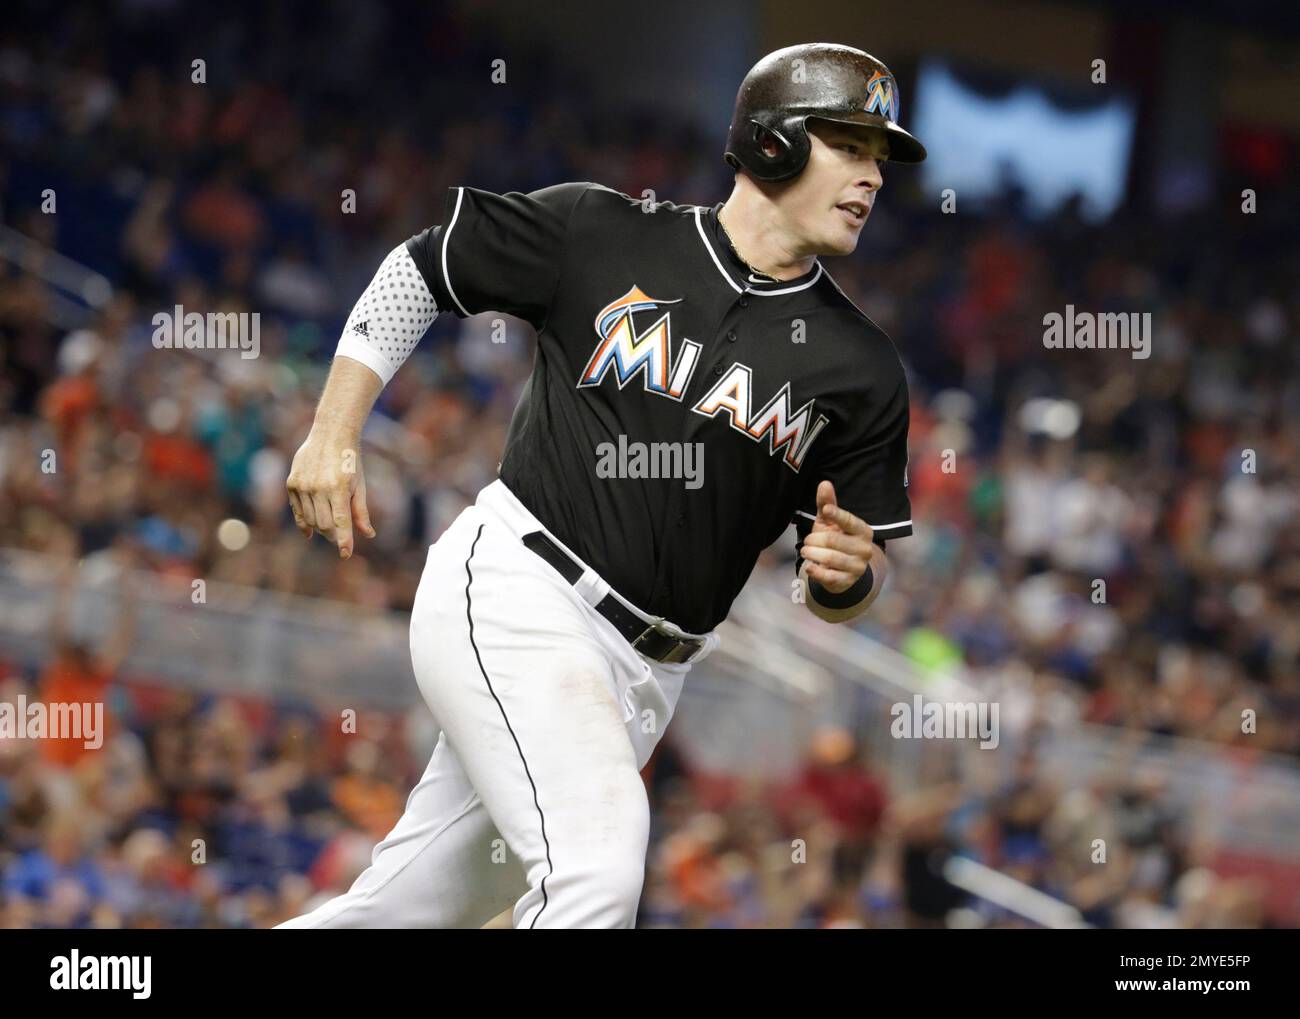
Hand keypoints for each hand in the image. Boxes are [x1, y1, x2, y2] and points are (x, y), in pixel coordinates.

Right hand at [285, 431, 375, 558]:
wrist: (330, 434)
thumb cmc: (349, 461)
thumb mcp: (359, 484)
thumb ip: (361, 511)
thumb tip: (369, 534)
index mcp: (338, 487)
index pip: (340, 522)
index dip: (344, 541)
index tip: (346, 554)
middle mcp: (317, 487)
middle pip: (324, 525)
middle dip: (333, 535)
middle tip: (340, 537)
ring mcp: (302, 486)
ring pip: (311, 520)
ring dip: (321, 528)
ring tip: (330, 527)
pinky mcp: (291, 483)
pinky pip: (298, 511)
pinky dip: (305, 523)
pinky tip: (310, 532)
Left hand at [800, 480, 873, 593]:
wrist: (842, 571)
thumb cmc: (835, 540)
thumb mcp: (829, 522)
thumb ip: (827, 505)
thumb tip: (824, 483)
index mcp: (863, 531)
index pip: (850, 521)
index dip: (837, 515)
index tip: (826, 511)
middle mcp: (864, 549)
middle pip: (833, 540)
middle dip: (814, 539)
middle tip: (807, 540)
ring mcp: (857, 567)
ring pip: (830, 558)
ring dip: (812, 553)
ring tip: (806, 551)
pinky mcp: (847, 582)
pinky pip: (829, 577)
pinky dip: (816, 571)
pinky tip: (809, 566)